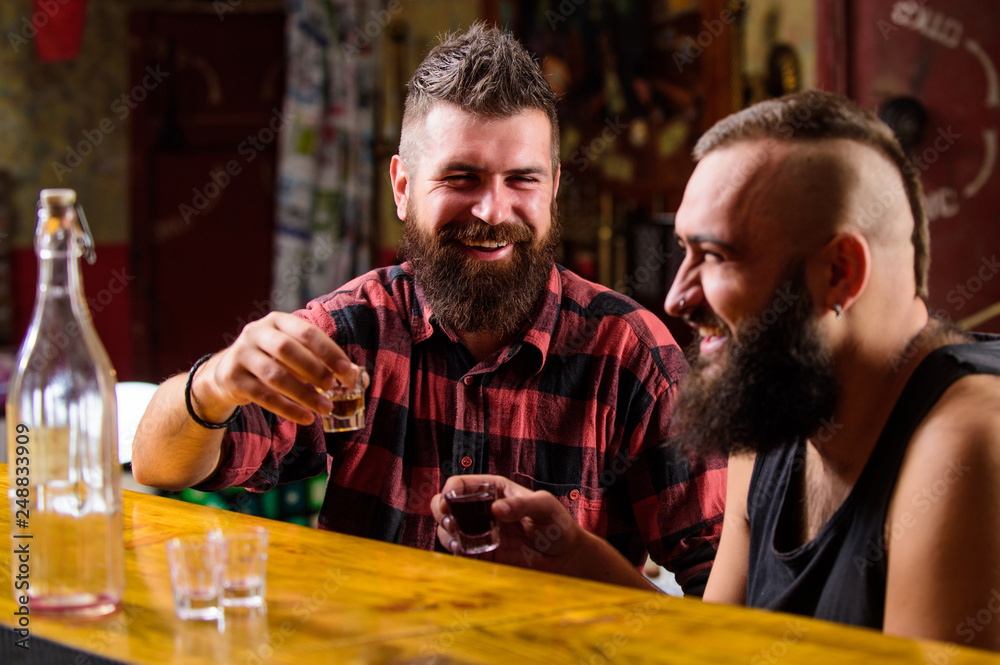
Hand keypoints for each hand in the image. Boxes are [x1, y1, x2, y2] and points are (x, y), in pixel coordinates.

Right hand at [195, 312, 362, 425]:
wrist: (228, 372)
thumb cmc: (273, 360)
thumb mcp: (294, 353)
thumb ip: (321, 362)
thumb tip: (359, 379)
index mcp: (278, 321)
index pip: (307, 332)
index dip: (329, 352)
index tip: (348, 372)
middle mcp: (257, 332)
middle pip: (288, 349)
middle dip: (315, 370)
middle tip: (334, 387)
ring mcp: (241, 354)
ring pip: (275, 375)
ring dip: (304, 394)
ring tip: (325, 408)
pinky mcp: (233, 378)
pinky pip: (263, 396)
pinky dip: (287, 409)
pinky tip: (306, 418)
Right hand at [431, 474, 586, 573]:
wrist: (564, 556)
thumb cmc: (557, 523)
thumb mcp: (545, 507)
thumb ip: (522, 505)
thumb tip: (496, 509)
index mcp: (492, 488)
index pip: (460, 484)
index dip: (449, 492)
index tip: (450, 505)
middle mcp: (481, 508)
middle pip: (444, 504)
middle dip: (441, 513)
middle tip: (451, 524)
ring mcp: (479, 530)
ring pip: (447, 528)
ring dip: (446, 534)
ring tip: (458, 542)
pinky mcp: (481, 551)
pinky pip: (459, 549)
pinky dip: (456, 550)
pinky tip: (463, 552)